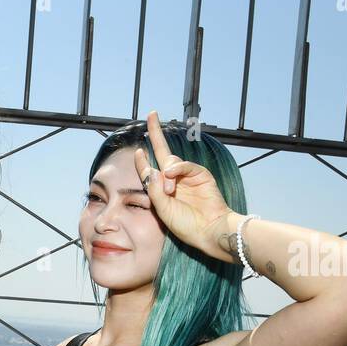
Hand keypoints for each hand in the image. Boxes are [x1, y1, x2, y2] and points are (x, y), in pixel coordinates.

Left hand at [132, 109, 235, 262]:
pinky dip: (177, 168)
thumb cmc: (185, 224)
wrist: (209, 231)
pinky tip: (172, 176)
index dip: (142, 160)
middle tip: (151, 114)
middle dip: (156, 132)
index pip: (149, 170)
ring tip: (170, 191)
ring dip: (167, 174)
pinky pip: (184, 165)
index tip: (137, 150)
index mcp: (162, 190)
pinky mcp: (200, 173)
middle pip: (162, 151)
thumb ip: (154, 190)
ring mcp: (187, 176)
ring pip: (170, 161)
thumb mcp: (162, 209)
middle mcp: (173, 180)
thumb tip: (152, 169)